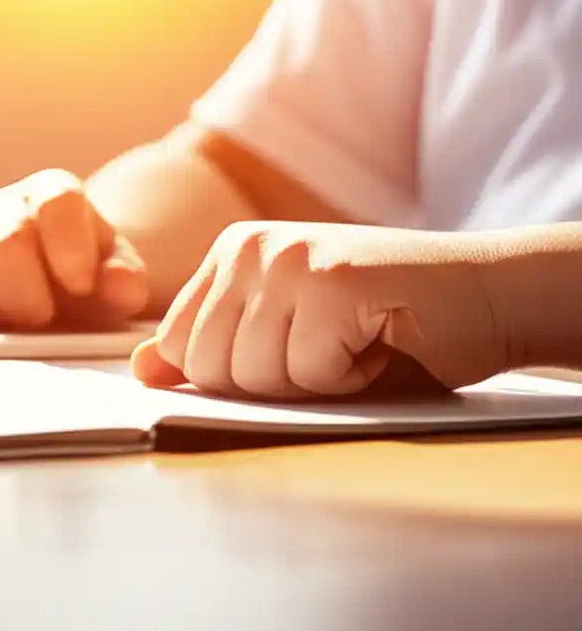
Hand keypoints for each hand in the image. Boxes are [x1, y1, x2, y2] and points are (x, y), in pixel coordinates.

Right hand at [0, 169, 147, 328]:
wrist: (50, 299)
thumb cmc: (84, 285)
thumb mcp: (115, 283)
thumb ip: (125, 281)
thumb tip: (120, 285)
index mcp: (51, 196)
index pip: (58, 199)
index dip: (69, 244)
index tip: (81, 286)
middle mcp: (3, 208)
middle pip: (7, 239)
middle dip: (28, 292)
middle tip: (44, 320)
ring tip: (16, 325)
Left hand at [131, 221, 506, 399]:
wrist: (488, 294)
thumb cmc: (385, 326)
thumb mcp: (283, 336)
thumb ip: (214, 347)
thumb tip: (142, 371)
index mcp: (231, 253)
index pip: (177, 346)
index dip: (233, 376)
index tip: (291, 352)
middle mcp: (251, 246)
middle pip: (207, 367)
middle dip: (271, 384)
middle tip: (327, 349)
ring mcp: (290, 258)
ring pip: (253, 375)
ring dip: (313, 382)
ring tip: (352, 342)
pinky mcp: (331, 281)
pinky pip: (308, 373)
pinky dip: (350, 379)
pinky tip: (377, 341)